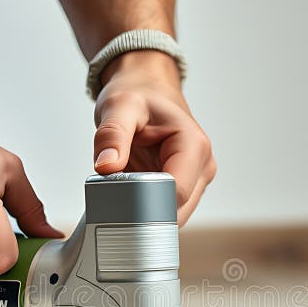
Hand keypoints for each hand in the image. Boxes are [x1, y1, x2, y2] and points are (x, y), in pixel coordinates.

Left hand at [92, 50, 215, 224]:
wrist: (148, 89)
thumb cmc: (139, 94)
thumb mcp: (120, 106)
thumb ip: (112, 135)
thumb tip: (106, 167)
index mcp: (195, 146)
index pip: (177, 193)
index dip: (148, 202)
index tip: (118, 199)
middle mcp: (202, 168)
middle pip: (176, 211)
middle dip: (145, 211)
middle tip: (112, 199)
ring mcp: (195, 182)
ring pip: (171, 217)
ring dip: (144, 212)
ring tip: (121, 192)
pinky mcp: (183, 189)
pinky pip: (164, 211)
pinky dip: (145, 210)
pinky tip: (129, 195)